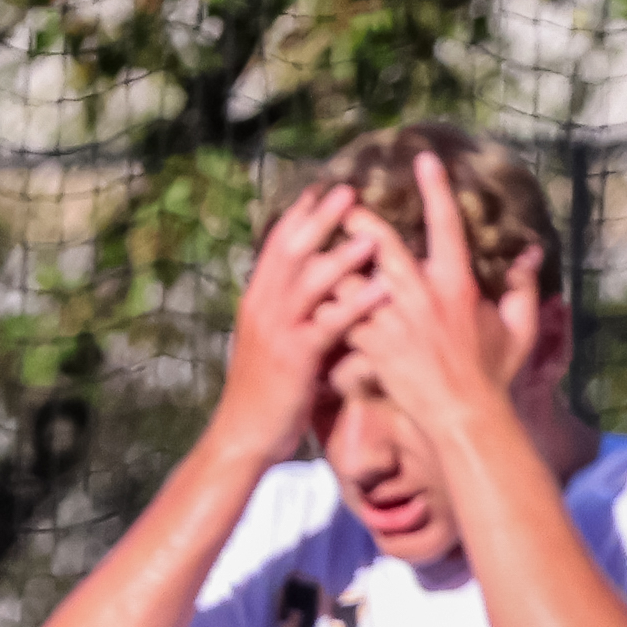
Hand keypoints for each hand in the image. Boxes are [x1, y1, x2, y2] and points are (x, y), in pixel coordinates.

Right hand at [211, 186, 383, 466]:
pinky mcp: (296, 357)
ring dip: (341, 254)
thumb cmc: (268, 396)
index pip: (277, 247)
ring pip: (309, 281)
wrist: (244, 435)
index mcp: (258, 301)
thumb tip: (317, 301)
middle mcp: (263, 306)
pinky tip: (383, 291)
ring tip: (372, 232)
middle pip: (291, 250)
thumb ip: (293, 319)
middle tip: (347, 190)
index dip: (298, 217)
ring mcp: (278, 329)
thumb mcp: (277, 347)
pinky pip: (330, 324)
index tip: (320, 190)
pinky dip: (357, 304)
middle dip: (319, 219)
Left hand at [335, 149, 545, 439]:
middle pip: (378, 241)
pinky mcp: (368, 342)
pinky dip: (325, 299)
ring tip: (317, 245)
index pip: (445, 225)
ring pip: (348, 273)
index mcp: (455, 285)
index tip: (424, 160)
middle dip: (357, 217)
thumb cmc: (494, 375)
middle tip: (344, 201)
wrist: (463, 419)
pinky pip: (337, 312)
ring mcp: (388, 319)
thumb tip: (531, 254)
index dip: (435, 188)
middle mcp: (418, 295)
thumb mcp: (519, 330)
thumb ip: (522, 288)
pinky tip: (312, 292)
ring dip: (332, 258)